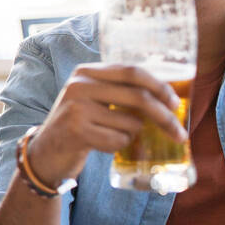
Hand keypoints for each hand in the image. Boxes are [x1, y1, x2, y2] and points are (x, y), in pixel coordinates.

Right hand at [27, 63, 185, 183]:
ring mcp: (76, 107)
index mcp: (86, 72)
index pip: (132, 71)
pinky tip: (101, 145)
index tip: (176, 103)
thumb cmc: (78, 126)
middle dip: (164, 117)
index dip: (160, 86)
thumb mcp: (93, 100)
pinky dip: (117, 147)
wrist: (44, 153)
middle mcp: (79, 85)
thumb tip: (168, 99)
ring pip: (130, 123)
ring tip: (111, 136)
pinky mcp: (77, 131)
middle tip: (179, 134)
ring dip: (131, 136)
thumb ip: (119, 92)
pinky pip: (118, 140)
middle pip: (138, 96)